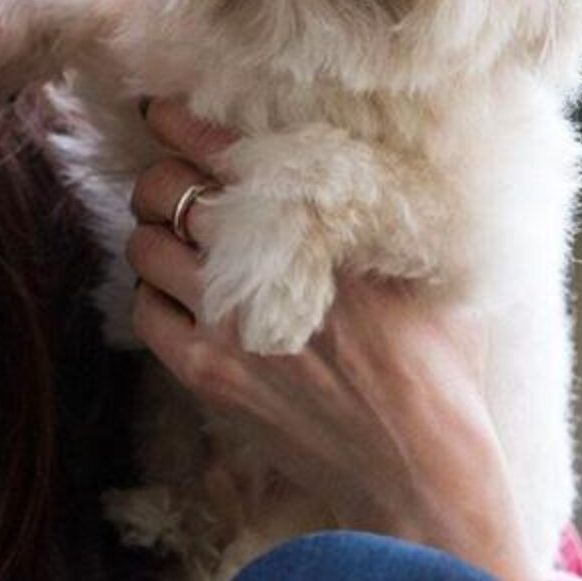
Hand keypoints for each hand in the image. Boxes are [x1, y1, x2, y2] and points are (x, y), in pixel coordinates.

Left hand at [126, 96, 576, 580]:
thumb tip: (339, 172)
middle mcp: (263, 266)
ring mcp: (226, 325)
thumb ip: (372, 217)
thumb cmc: (436, 369)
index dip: (181, 122)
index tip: (161, 108)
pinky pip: (146, 312)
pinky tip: (181, 298)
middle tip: (179, 184)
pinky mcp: (208, 375)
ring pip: (146, 248)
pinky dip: (154, 294)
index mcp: (320, 227)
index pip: (224, 154)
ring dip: (155, 234)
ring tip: (178, 240)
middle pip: (166, 192)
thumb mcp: (418, 271)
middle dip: (163, 178)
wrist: (419, 472)